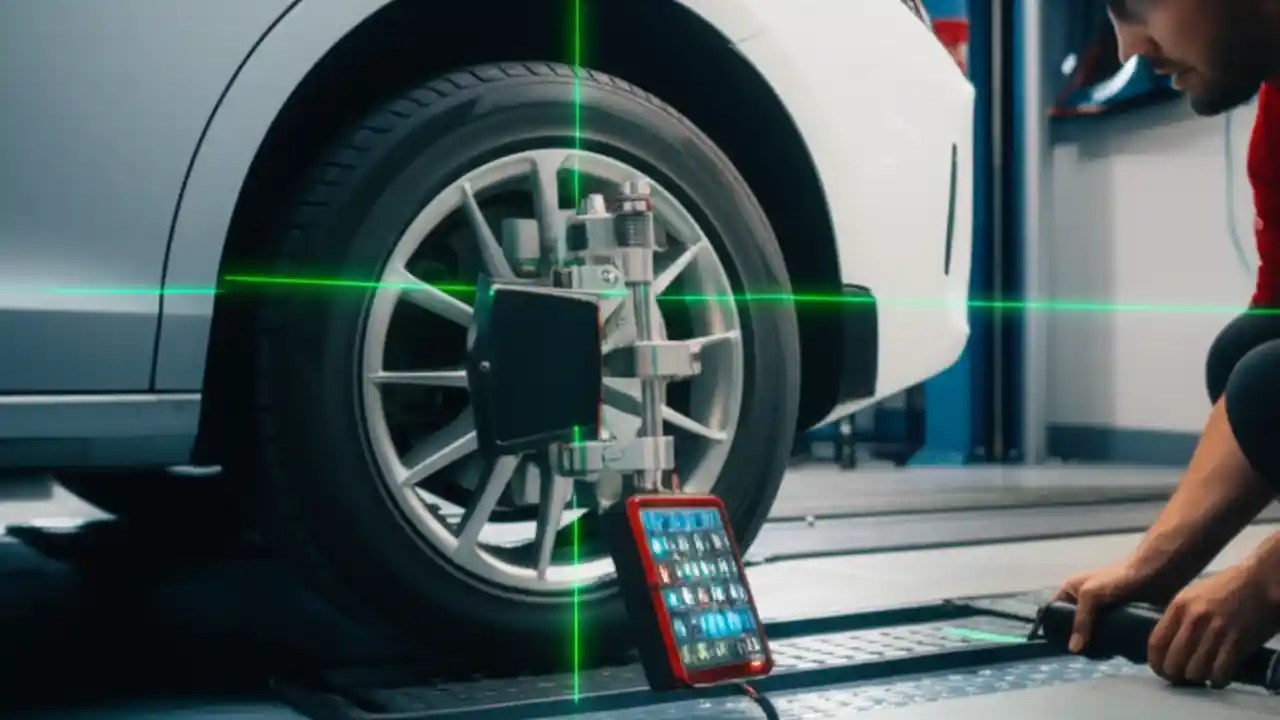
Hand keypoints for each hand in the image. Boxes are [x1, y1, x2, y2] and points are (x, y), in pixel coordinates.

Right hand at [1053, 560, 1181, 653]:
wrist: (1153, 573)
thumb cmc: (1117, 578)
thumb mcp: (1091, 595)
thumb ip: (1081, 621)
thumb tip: (1073, 650)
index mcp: (1070, 591)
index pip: (1053, 613)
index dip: (1054, 628)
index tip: (1060, 647)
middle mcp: (1083, 602)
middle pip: (1073, 627)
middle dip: (1078, 641)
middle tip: (1085, 655)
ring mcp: (1102, 613)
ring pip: (1092, 634)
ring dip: (1096, 645)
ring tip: (1102, 656)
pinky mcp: (1119, 620)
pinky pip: (1110, 636)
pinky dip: (1112, 645)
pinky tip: (1114, 654)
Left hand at [1147, 562, 1279, 687]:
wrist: (1261, 580)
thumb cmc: (1226, 587)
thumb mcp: (1192, 595)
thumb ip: (1177, 618)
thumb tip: (1164, 646)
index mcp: (1179, 606)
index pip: (1156, 643)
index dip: (1156, 663)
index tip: (1161, 670)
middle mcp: (1194, 619)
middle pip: (1173, 662)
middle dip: (1175, 675)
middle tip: (1182, 677)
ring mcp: (1216, 631)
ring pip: (1195, 672)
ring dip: (1198, 678)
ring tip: (1203, 674)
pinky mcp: (1238, 642)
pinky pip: (1220, 673)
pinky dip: (1218, 680)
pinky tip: (1219, 676)